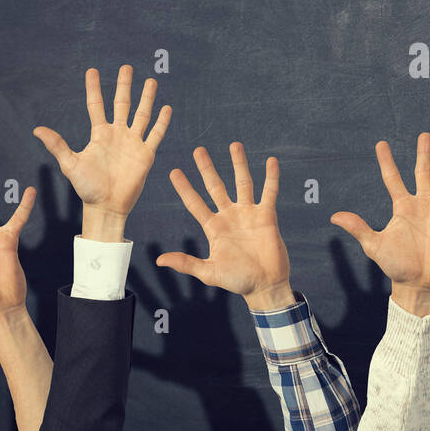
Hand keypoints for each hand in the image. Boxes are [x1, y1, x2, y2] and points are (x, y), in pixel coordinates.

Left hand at [33, 65, 171, 240]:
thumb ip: (57, 145)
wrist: (107, 206)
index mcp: (99, 135)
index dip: (94, 88)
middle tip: (126, 67)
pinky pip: (155, 134)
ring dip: (146, 98)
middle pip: (122, 104)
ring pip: (142, 114)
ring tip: (150, 81)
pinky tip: (166, 108)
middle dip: (124, 85)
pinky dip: (162, 121)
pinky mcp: (146, 154)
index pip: (96, 106)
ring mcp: (133, 143)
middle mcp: (117, 135)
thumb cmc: (87, 188)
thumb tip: (37, 129)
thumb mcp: (70, 164)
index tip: (92, 71)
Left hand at [160, 143, 293, 310]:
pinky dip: (271, 177)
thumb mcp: (209, 272)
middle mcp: (229, 216)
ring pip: (243, 183)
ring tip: (234, 145)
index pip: (195, 203)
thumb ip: (187, 263)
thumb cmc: (237, 281)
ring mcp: (248, 214)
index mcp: (214, 228)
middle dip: (207, 168)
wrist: (265, 285)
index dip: (185, 188)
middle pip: (216, 186)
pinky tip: (271, 161)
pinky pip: (269, 192)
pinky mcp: (267, 216)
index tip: (174, 171)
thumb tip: (159, 261)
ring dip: (238, 164)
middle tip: (198, 150)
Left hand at [330, 132, 429, 315]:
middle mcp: (422, 205)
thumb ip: (359, 228)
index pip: (392, 178)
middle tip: (425, 134)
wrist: (415, 283)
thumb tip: (335, 216)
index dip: (386, 161)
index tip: (381, 143)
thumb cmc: (394, 265)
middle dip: (424, 154)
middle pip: (423, 173)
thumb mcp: (374, 245)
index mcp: (402, 207)